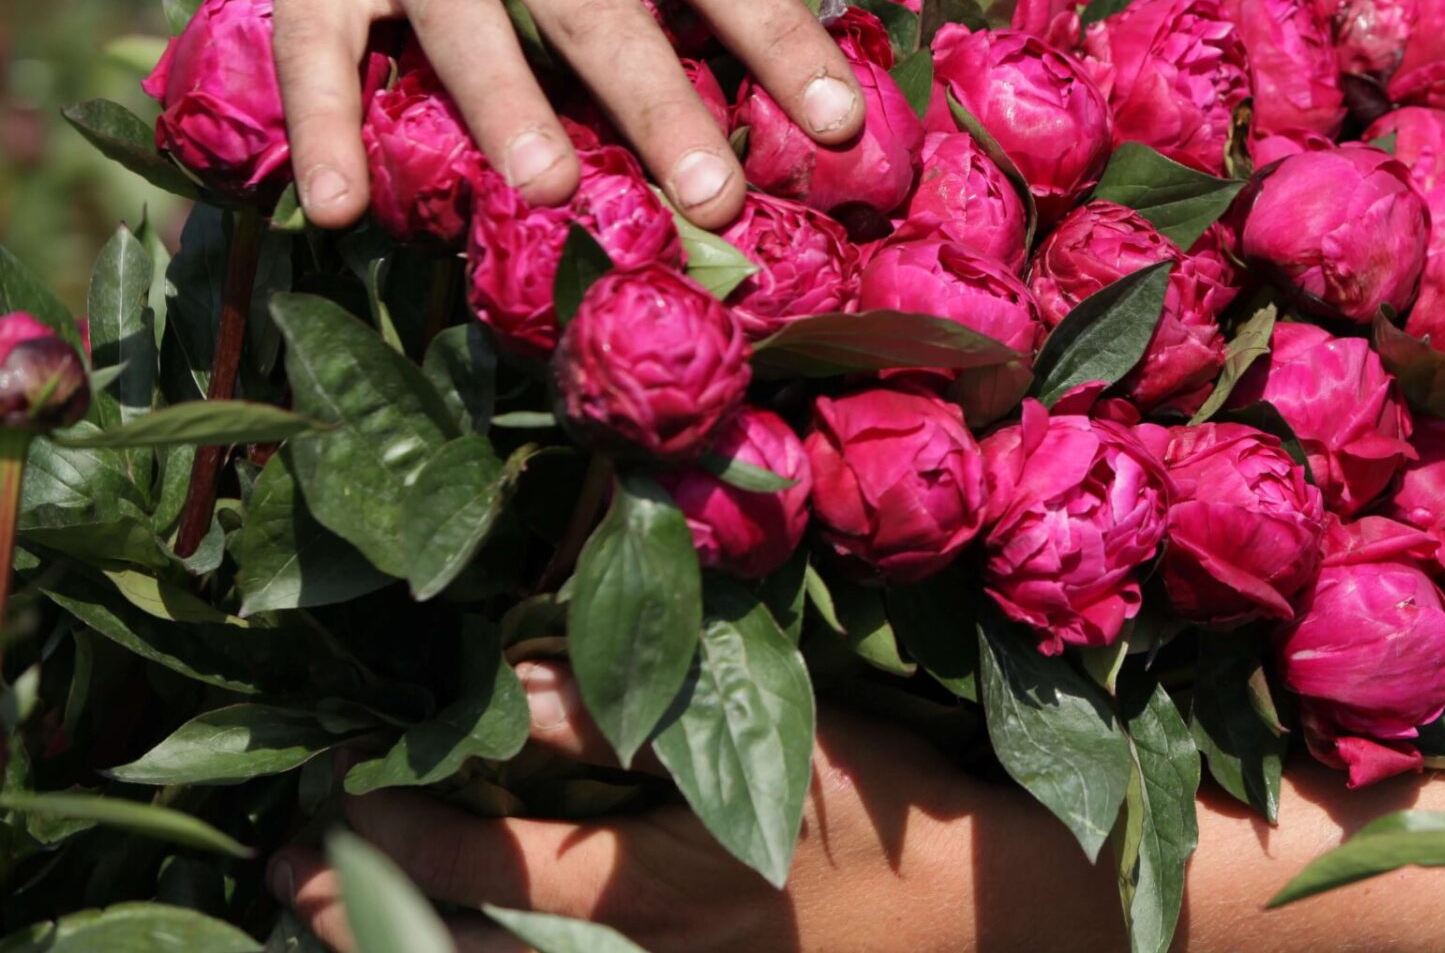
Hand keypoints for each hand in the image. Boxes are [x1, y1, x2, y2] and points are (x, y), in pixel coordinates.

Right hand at [227, 0, 863, 231]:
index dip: (777, 34)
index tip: (839, 119)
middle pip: (595, 7)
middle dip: (659, 105)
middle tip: (717, 198)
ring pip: (465, 24)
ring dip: (506, 107)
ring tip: (551, 188)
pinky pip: (315, 46)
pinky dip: (323, 126)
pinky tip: (336, 206)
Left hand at [268, 662, 1112, 952]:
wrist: (1006, 928)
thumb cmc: (911, 812)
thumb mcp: (809, 732)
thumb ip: (676, 696)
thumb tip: (536, 663)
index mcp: (684, 861)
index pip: (517, 827)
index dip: (416, 792)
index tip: (353, 756)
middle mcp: (660, 941)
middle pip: (476, 922)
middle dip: (371, 880)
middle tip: (296, 851)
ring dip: (391, 942)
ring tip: (314, 910)